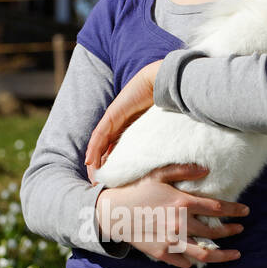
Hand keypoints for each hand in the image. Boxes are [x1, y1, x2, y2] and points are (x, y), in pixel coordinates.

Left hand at [84, 60, 163, 174]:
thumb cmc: (169, 105)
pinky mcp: (111, 116)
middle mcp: (121, 126)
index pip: (118, 152)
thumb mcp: (162, 130)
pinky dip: (94, 150)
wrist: (163, 82)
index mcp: (133, 131)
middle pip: (106, 150)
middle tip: (100, 185)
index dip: (115, 167)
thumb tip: (176, 165)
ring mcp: (114, 120)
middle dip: (102, 168)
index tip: (115, 185)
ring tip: (93, 179)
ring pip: (99, 145)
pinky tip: (90, 163)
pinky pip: (99, 136)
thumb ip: (160, 144)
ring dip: (95, 163)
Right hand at [95, 164, 249, 267]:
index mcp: (182, 203)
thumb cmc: (136, 190)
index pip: (217, 209)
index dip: (235, 210)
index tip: (246, 212)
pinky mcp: (162, 253)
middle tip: (240, 229)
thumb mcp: (158, 174)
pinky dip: (194, 261)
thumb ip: (183, 170)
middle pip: (215, 232)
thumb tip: (206, 169)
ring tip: (235, 254)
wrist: (112, 213)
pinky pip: (184, 261)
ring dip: (224, 255)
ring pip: (205, 253)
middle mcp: (180, 224)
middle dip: (232, 231)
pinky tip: (200, 259)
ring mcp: (172, 241)